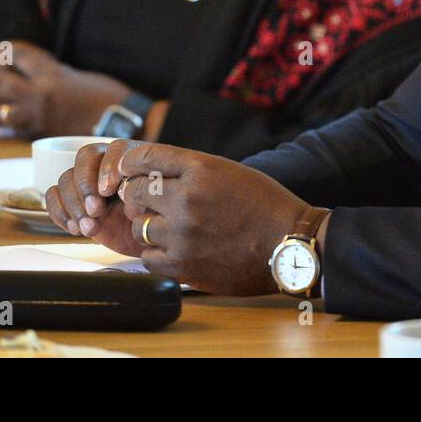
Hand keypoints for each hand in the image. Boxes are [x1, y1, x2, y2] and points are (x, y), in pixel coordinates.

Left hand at [0, 39, 130, 137]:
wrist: (120, 121)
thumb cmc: (106, 95)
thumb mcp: (78, 76)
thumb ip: (56, 74)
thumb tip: (41, 73)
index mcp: (51, 75)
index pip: (18, 57)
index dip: (9, 54)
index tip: (5, 53)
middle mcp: (39, 95)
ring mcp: (40, 117)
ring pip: (3, 113)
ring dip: (1, 108)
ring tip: (4, 105)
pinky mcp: (44, 135)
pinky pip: (20, 131)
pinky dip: (17, 125)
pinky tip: (22, 121)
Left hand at [45, 139, 312, 295]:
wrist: (289, 244)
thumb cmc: (264, 205)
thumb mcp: (229, 172)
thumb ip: (191, 170)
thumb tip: (151, 175)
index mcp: (201, 168)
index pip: (145, 157)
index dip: (132, 164)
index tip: (130, 172)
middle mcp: (186, 197)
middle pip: (134, 193)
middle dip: (138, 198)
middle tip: (148, 204)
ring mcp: (182, 233)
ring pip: (139, 227)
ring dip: (150, 228)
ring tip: (170, 230)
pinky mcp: (182, 264)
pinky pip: (148, 257)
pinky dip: (157, 254)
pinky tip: (176, 250)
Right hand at [45, 141, 146, 257]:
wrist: (148, 239)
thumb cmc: (157, 217)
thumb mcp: (161, 203)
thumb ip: (148, 192)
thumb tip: (128, 193)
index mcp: (132, 158)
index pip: (115, 149)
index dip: (109, 167)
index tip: (109, 190)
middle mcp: (106, 165)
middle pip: (85, 158)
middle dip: (86, 185)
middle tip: (95, 210)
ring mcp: (88, 183)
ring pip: (66, 178)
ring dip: (74, 204)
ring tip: (89, 228)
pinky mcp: (73, 201)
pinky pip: (53, 196)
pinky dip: (59, 212)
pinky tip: (76, 229)